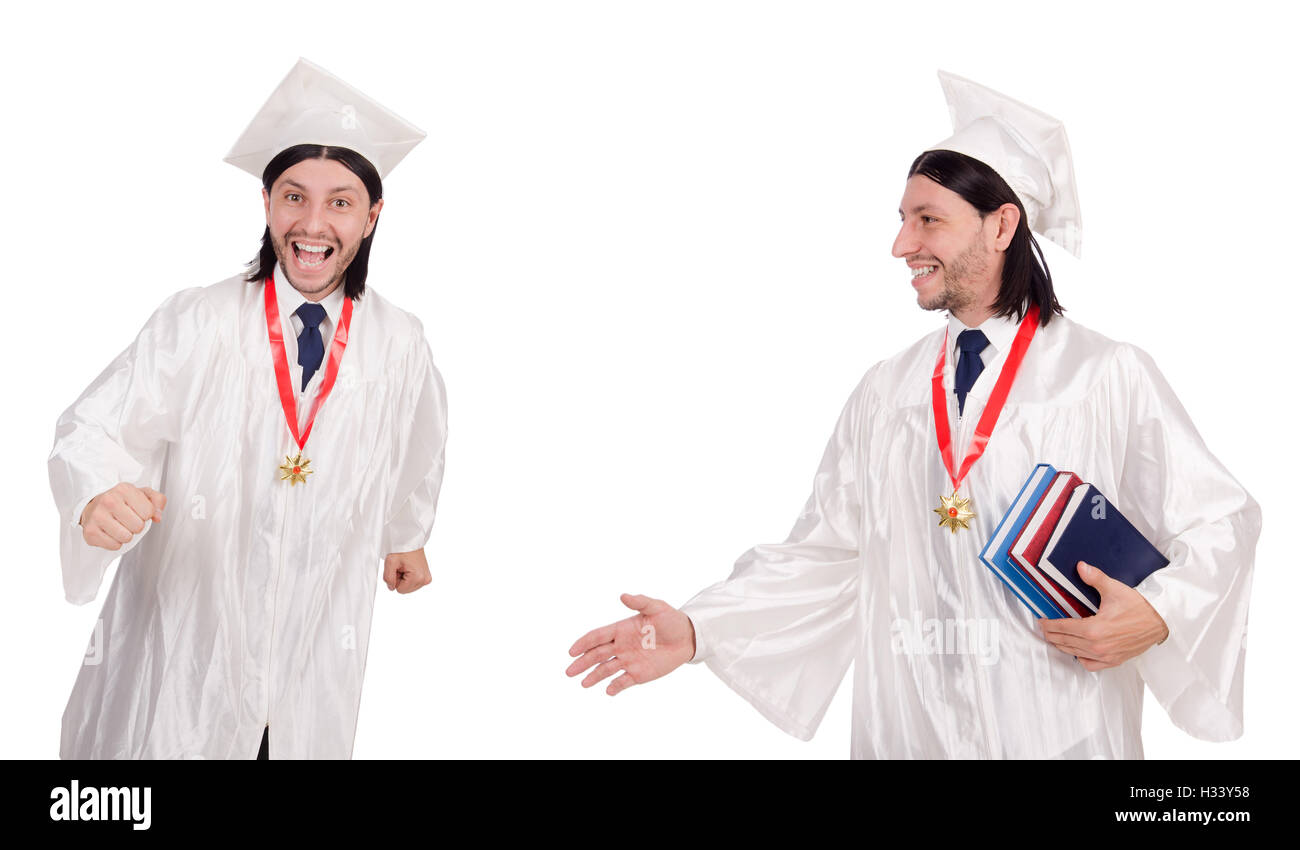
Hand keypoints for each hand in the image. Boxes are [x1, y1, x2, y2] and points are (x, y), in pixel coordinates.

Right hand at [79, 483, 165, 550]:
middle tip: (127, 520)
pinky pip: (114, 546)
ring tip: (119, 526)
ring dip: (126, 535)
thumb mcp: (142, 494)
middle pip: (138, 526)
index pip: (148, 512)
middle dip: (136, 526)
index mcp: (124, 489)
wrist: (93, 505)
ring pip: (126, 537)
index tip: (137, 511)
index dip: (146, 515)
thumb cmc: (121, 501)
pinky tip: (110, 532)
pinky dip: (115, 542)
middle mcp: (108, 500)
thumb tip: (158, 516)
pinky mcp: (90, 531)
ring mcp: (97, 516)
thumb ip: (158, 500)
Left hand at [383, 548, 430, 592]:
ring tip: (406, 566)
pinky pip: (414, 583)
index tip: (399, 568)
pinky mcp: (427, 577)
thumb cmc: (402, 549)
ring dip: (405, 578)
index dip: (396, 580)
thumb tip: (391, 587)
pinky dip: (409, 577)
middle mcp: (425, 580)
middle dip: (401, 580)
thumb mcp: (390, 562)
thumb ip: (388, 578)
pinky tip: (410, 568)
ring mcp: (427, 579)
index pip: (400, 590)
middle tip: (402, 567)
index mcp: (418, 577)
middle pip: (405, 590)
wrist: (411, 541)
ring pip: (409, 587)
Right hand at [566, 593, 696, 694]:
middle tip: (569, 671)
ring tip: (583, 683)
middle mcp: (621, 646)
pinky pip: (623, 681)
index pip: (598, 637)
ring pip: (606, 669)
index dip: (584, 643)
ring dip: (594, 676)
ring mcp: (629, 661)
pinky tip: (608, 690)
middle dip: (582, 663)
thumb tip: (622, 595)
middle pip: (597, 655)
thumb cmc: (671, 619)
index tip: (571, 651)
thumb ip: (639, 602)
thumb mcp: (656, 607)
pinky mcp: (639, 674)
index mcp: (621, 629)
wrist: (688, 637)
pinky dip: (615, 686)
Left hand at [1038, 561, 1169, 671]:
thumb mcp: (1114, 589)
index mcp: (1094, 629)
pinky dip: (1081, 659)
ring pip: (1075, 653)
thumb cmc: (1139, 607)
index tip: (1042, 621)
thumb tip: (1081, 567)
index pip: (1063, 628)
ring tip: (1056, 638)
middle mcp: (1098, 646)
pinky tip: (1077, 651)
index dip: (1049, 625)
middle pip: (1065, 642)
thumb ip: (1095, 578)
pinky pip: (1091, 665)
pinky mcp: (1114, 660)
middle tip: (1045, 628)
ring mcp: (1106, 656)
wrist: (1160, 621)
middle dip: (1052, 634)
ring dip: (1063, 646)